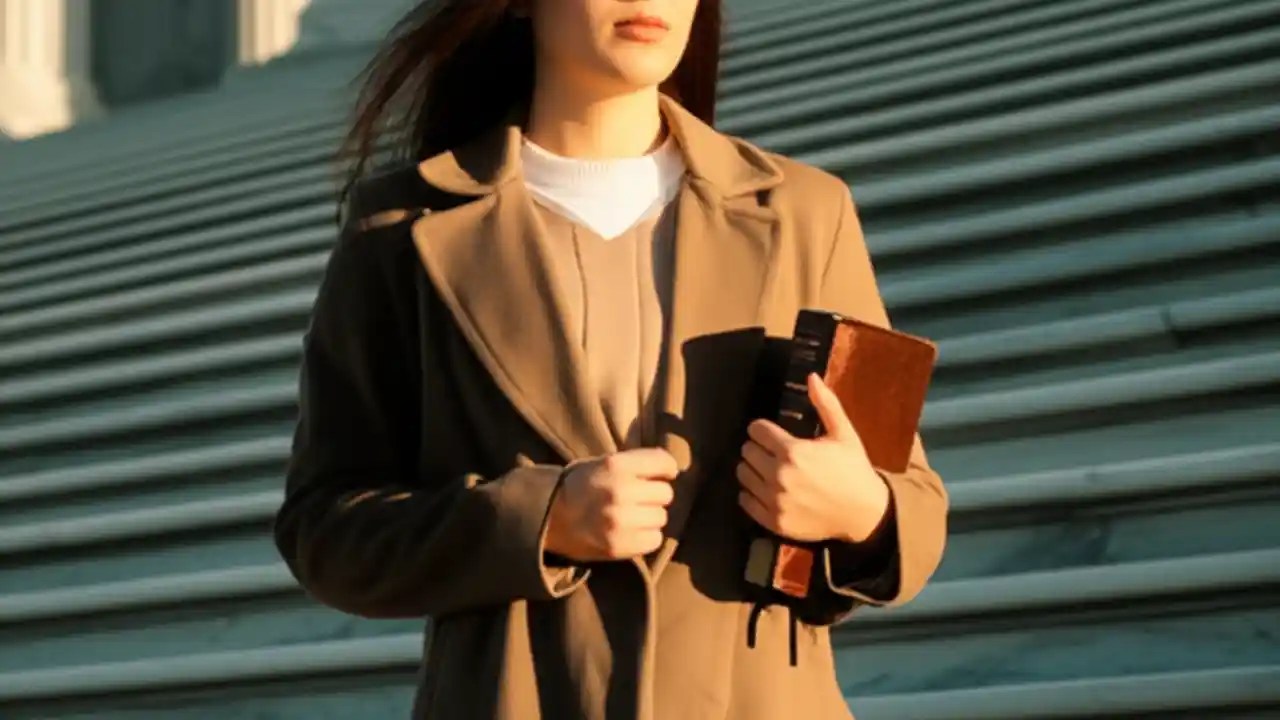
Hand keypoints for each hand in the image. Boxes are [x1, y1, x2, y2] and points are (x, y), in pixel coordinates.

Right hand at [545, 447, 678, 561]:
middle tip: (637, 499)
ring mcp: (621, 521)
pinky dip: (646, 537)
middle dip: (654, 496)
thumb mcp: (602, 463)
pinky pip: (654, 539)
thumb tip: (670, 469)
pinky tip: (630, 532)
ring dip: (650, 517)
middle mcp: (621, 491)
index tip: (661, 474)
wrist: (548, 519)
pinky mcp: (619, 546)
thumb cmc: (578, 487)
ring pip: (661, 518)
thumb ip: (634, 464)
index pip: (664, 463)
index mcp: (615, 465)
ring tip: (631, 517)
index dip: (666, 469)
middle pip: (665, 493)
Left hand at [736, 372, 890, 543]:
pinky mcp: (773, 520)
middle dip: (757, 447)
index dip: (763, 429)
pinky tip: (765, 490)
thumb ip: (826, 404)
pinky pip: (744, 501)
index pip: (756, 430)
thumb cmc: (853, 468)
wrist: (863, 512)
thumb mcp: (844, 433)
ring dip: (752, 469)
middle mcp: (779, 475)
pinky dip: (751, 494)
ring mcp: (774, 500)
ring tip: (767, 470)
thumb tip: (811, 376)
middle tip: (770, 452)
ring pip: (742, 474)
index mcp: (793, 450)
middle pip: (746, 451)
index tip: (771, 434)